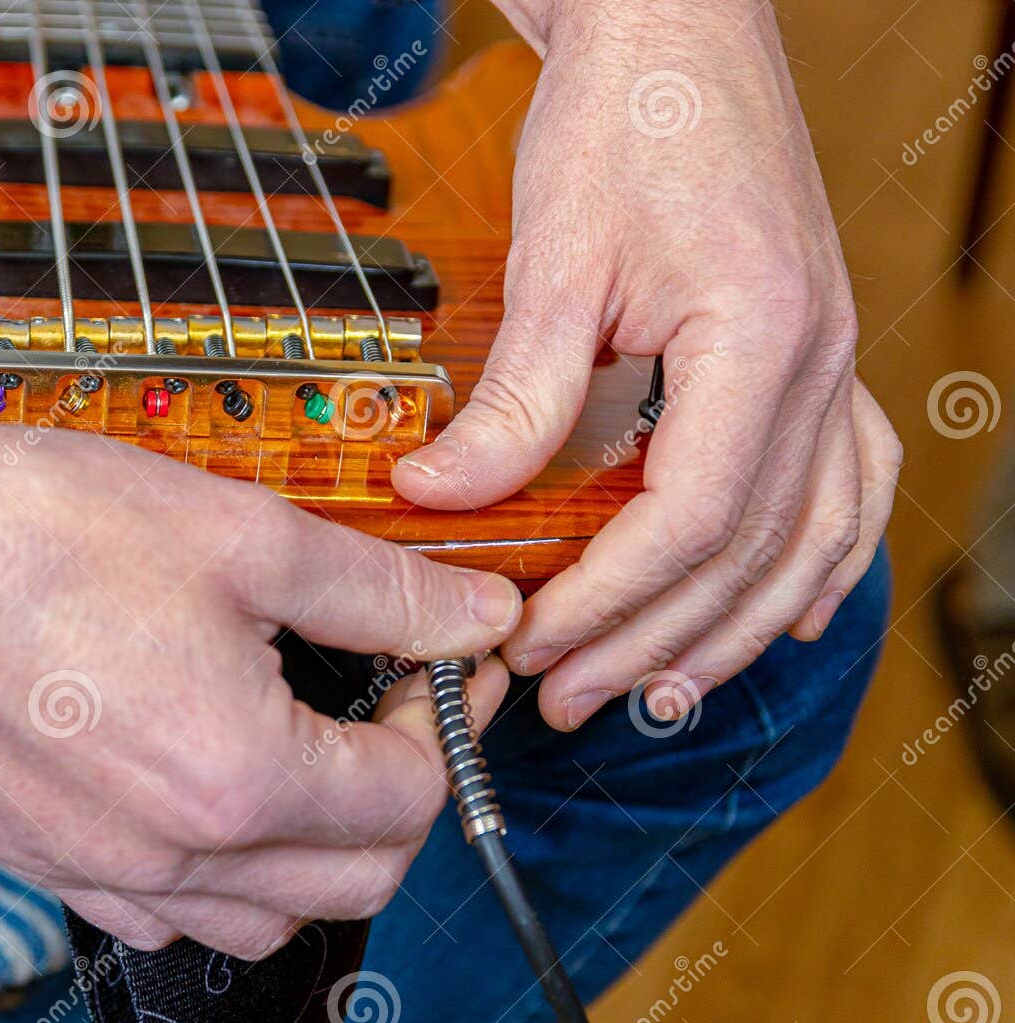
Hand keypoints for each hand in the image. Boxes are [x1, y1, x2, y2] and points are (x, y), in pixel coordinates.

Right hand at [0, 301, 516, 960]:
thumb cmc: (33, 530)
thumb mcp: (241, 535)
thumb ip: (381, 592)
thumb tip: (476, 615)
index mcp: (240, 779)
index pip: (410, 800)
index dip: (446, 723)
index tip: (431, 663)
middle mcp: (173, 856)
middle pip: (357, 882)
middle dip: (399, 797)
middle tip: (387, 706)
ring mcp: (99, 872)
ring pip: (264, 918)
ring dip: (315, 851)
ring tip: (300, 752)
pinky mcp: (42, 860)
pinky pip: (164, 912)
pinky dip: (216, 872)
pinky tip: (200, 784)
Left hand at [394, 0, 900, 728]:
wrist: (680, 33)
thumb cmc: (628, 117)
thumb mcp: (559, 258)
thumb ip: (512, 396)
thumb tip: (439, 499)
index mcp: (762, 339)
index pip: (690, 517)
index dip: (606, 599)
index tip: (530, 643)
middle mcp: (817, 364)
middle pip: (746, 551)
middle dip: (649, 640)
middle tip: (564, 697)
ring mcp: (828, 365)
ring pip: (806, 540)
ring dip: (728, 630)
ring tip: (650, 693)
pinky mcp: (812, 360)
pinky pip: (842, 488)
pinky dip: (815, 565)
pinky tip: (785, 619)